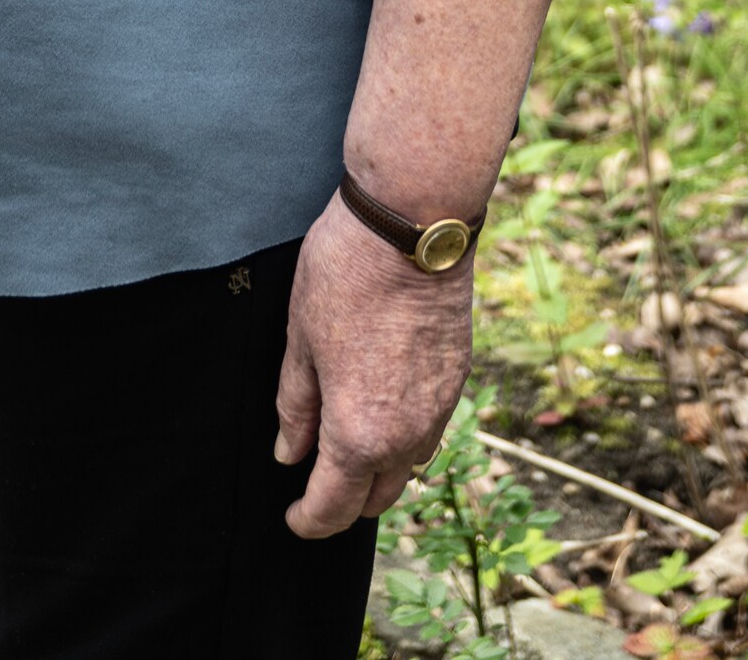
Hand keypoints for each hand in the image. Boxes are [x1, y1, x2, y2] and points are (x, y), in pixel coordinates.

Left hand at [273, 190, 475, 537]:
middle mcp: (406, 435)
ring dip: (379, 470)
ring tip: (350, 444)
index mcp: (358, 434)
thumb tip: (289, 454)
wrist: (414, 227)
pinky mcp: (458, 379)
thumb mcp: (301, 340)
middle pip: (376, 499)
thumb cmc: (347, 275)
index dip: (308, 521)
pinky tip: (385, 405)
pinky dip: (406, 436)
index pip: (333, 507)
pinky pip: (430, 430)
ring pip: (408, 467)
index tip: (293, 518)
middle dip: (345, 502)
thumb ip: (295, 407)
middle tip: (317, 482)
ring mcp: (439, 409)